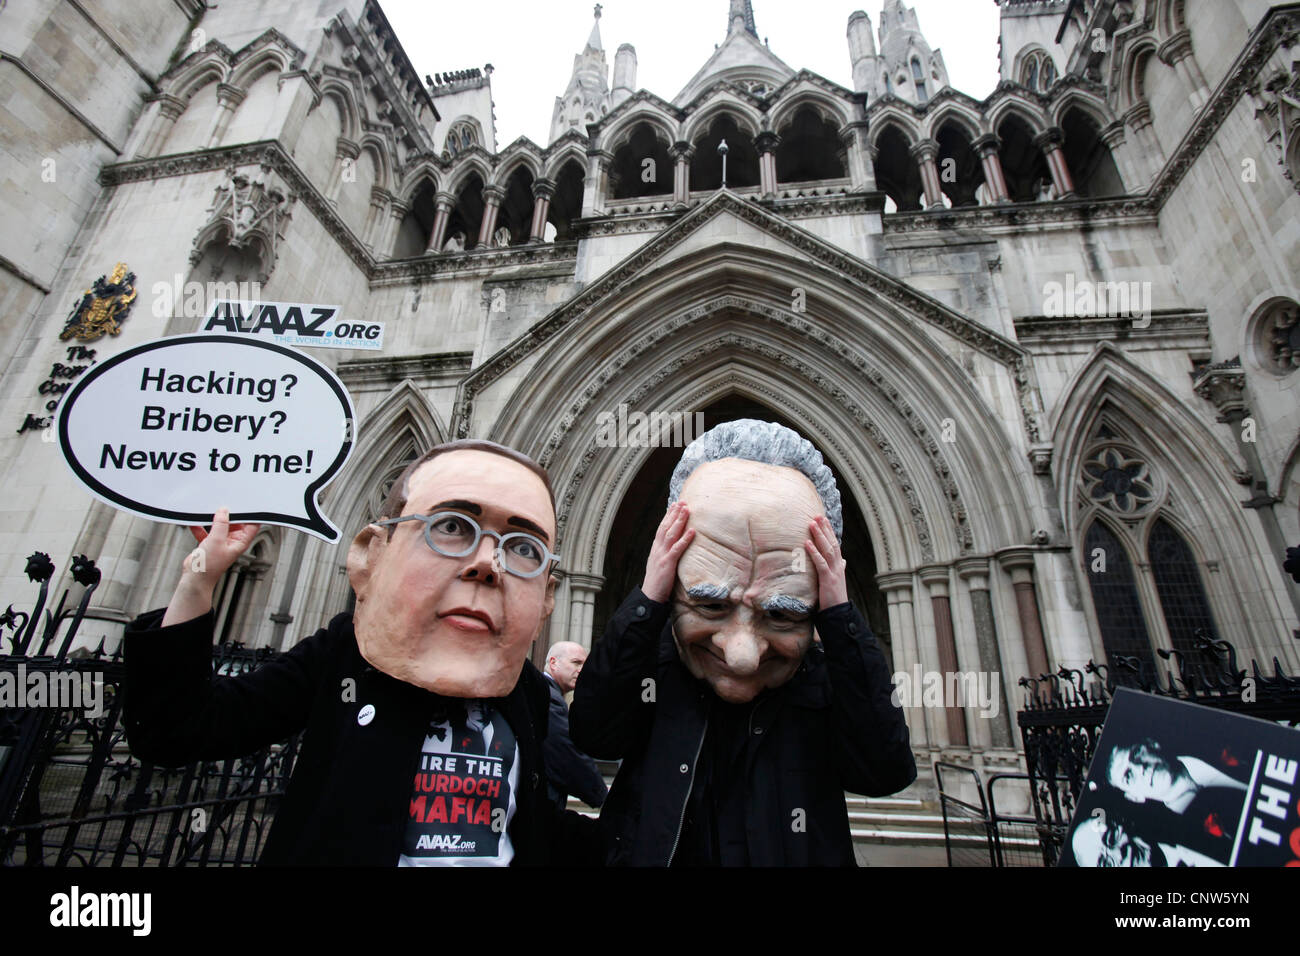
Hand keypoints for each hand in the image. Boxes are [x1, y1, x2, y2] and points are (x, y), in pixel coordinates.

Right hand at [163, 508, 259, 625]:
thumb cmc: (209, 566)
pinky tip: (194, 522)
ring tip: (208, 511)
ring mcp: (220, 542)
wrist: (194, 579)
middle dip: (229, 514)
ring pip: (219, 526)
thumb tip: (224, 510)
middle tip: (223, 504)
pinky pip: (206, 531)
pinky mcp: (208, 543)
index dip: (250, 514)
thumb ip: (221, 524)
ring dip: (213, 520)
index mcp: (240, 542)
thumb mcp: (216, 540)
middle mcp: (232, 541)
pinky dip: (200, 527)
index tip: (246, 504)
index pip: (251, 525)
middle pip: (235, 523)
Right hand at [641, 501, 693, 602]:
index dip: (668, 516)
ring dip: (679, 521)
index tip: (674, 505)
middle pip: (666, 527)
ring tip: (687, 510)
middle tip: (682, 502)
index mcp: (655, 548)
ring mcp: (662, 555)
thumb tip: (671, 546)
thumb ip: (664, 553)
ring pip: (671, 534)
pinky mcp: (668, 563)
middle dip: (674, 513)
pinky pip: (677, 548)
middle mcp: (657, 548)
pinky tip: (692, 531)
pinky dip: (685, 539)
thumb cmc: (656, 582)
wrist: (650, 595)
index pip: (662, 528)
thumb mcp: (658, 564)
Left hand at [804, 515, 847, 609]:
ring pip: (827, 550)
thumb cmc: (835, 597)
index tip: (823, 520)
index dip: (829, 531)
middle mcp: (839, 566)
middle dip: (824, 529)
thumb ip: (840, 569)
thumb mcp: (837, 580)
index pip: (835, 544)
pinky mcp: (828, 579)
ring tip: (811, 524)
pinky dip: (814, 552)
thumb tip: (844, 561)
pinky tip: (807, 544)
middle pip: (832, 543)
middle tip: (817, 515)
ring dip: (819, 536)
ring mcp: (834, 572)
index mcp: (840, 565)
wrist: (839, 613)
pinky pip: (821, 563)